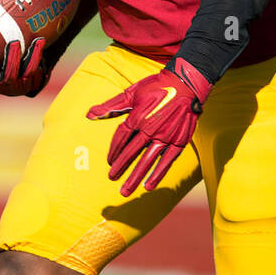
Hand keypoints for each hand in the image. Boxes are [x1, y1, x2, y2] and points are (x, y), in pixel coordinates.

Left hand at [87, 59, 212, 196]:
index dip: (114, 150)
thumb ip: (111, 106)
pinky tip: (148, 186)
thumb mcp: (131, 93)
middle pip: (131, 153)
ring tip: (126, 190)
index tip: (109, 161)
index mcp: (137, 116)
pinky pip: (166, 161)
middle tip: (112, 179)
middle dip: (120, 167)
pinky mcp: (179, 140)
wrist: (186, 83)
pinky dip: (157, 174)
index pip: (121, 138)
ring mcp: (165, 136)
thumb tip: (89, 114)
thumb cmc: (156, 87)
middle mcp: (150, 128)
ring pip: (147, 161)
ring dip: (135, 176)